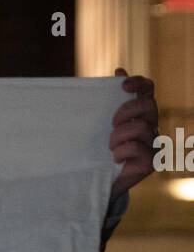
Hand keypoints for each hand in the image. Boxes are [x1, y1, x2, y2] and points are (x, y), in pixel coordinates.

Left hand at [109, 69, 158, 201]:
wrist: (98, 181)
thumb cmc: (100, 150)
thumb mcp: (101, 123)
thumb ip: (111, 100)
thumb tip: (119, 69)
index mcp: (140, 114)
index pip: (148, 90)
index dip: (139, 83)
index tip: (122, 86)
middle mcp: (151, 126)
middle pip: (149, 105)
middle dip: (126, 111)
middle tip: (111, 124)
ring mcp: (153, 145)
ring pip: (141, 127)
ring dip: (119, 136)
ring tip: (110, 147)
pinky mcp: (151, 162)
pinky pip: (136, 148)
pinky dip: (121, 152)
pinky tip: (115, 159)